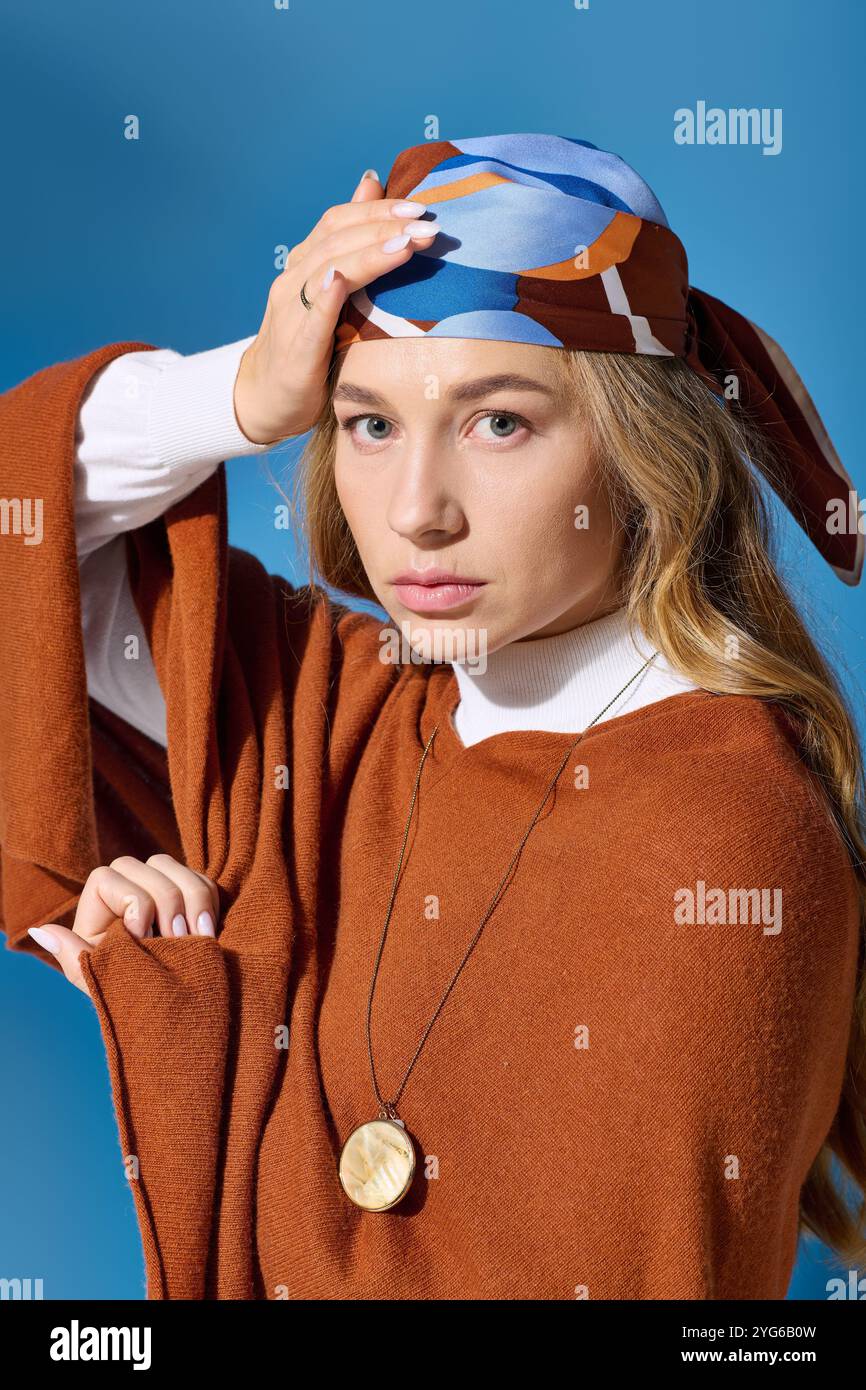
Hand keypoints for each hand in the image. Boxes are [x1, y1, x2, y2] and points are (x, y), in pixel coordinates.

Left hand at [27, 854, 220, 995]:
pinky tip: (209, 934)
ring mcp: (160, 888)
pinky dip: (210, 903)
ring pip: (178, 868)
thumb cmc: (131, 1000)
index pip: (107, 876)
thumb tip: (41, 932)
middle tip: (180, 940)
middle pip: (149, 863)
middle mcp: (127, 889)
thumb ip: (75, 959)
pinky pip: (203, 880)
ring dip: (195, 902)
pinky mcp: (190, 895)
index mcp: (98, 908)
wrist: (173, 1014)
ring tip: (202, 939)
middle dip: (169, 902)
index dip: (131, 900)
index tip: (141, 937)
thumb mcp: (101, 984)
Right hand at [232, 169, 438, 445]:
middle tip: (427, 224)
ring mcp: (291, 310)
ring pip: (329, 268)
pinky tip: (342, 281)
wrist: (267, 397)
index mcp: (306, 262)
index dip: (378, 210)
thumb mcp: (333, 291)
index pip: (341, 221)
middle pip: (339, 238)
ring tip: (407, 245)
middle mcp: (294, 278)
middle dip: (385, 227)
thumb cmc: (310, 345)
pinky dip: (325, 295)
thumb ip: (352, 242)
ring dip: (369, 254)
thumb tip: (373, 183)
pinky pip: (310, 315)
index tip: (419, 207)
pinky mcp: (295, 346)